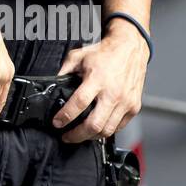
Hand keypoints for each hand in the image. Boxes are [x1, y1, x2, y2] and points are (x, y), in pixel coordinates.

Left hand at [51, 20, 149, 143]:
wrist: (130, 49)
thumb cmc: (105, 53)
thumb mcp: (79, 56)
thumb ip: (64, 70)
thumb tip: (52, 82)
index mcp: (97, 79)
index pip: (79, 103)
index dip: (65, 116)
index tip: (57, 123)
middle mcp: (113, 93)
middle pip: (94, 124)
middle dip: (77, 135)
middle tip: (67, 137)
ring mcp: (125, 102)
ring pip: (107, 130)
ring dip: (91, 137)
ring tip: (80, 135)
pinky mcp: (134, 107)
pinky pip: (119, 127)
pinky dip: (106, 131)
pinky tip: (97, 129)